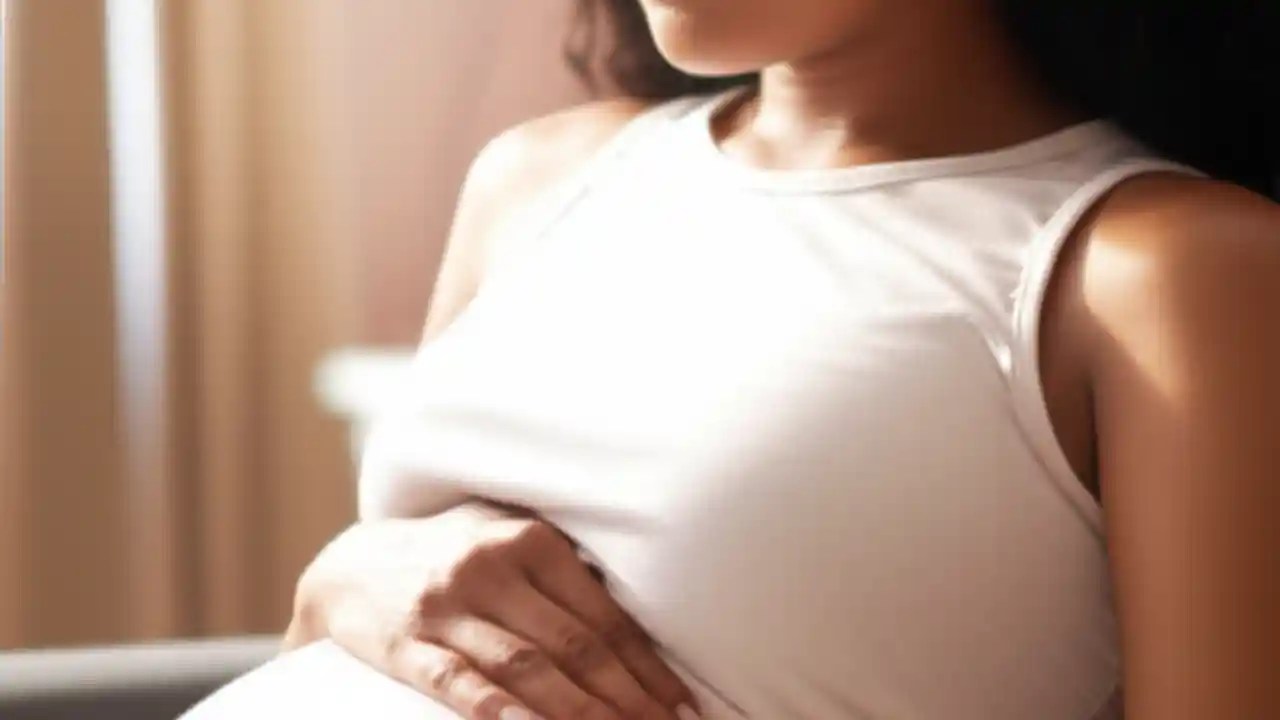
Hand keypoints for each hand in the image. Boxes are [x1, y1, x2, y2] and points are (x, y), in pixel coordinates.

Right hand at [287, 503, 699, 719]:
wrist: (345, 569)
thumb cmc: (446, 554)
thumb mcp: (503, 533)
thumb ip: (559, 559)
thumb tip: (633, 604)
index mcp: (528, 538)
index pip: (604, 614)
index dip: (648, 665)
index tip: (682, 703)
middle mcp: (492, 567)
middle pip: (577, 646)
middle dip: (630, 698)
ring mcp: (449, 608)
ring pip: (531, 670)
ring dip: (585, 713)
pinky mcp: (410, 646)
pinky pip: (466, 688)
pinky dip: (509, 716)